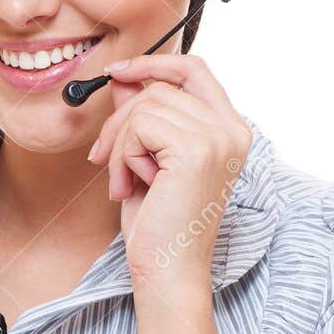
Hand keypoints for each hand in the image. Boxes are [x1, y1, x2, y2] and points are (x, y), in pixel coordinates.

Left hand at [85, 53, 252, 289]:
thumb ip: (141, 117)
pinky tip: (128, 188)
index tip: (116, 73)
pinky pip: (139, 128)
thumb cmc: (158, 224)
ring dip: (119, 145)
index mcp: (229, 129)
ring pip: (144, 107)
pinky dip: (122, 157)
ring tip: (123, 183)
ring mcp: (218, 138)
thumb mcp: (145, 160)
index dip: (153, 64)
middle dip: (119, 120)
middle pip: (160, 89)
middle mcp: (232, 129)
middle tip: (101, 157)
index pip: (194, 70)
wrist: (167, 269)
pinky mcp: (196, 150)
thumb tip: (123, 80)